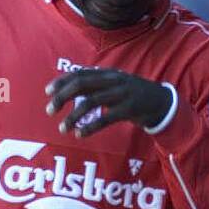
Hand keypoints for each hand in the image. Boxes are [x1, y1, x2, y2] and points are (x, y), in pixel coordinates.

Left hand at [45, 69, 170, 138]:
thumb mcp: (113, 86)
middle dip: (62, 97)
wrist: (161, 102)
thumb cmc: (132, 96)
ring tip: (63, 128)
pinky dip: (91, 126)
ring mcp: (121, 94)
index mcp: (106, 74)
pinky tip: (80, 134)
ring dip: (74, 115)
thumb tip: (70, 89)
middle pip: (81, 85)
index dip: (62, 81)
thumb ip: (95, 87)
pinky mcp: (128, 109)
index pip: (79, 74)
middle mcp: (112, 80)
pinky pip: (106, 118)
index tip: (47, 92)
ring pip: (91, 102)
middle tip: (49, 111)